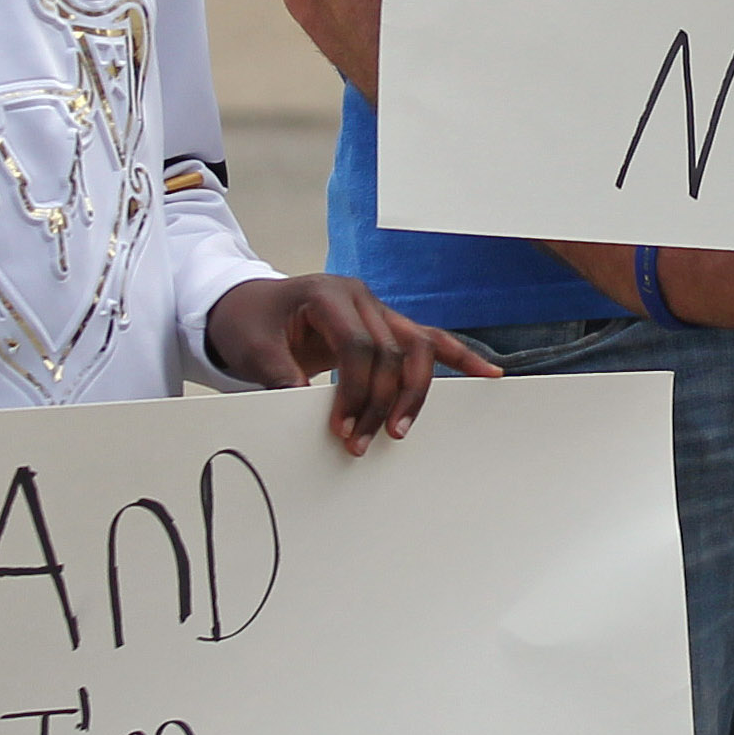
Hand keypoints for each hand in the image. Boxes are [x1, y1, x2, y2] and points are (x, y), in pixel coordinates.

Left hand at [204, 274, 500, 449]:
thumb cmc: (248, 322)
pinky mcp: (386, 326)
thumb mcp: (253, 348)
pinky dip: (459, 357)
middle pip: (392, 350)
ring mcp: (378, 310)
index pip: (359, 344)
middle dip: (381, 401)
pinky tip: (488, 374)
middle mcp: (360, 296)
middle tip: (361, 441)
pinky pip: (428, 341)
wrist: (245, 305)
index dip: (355, 389)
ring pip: (417, 348)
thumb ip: (278, 375)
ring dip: (414, 393)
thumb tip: (301, 409)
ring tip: (400, 431)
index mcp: (328, 293)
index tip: (341, 426)